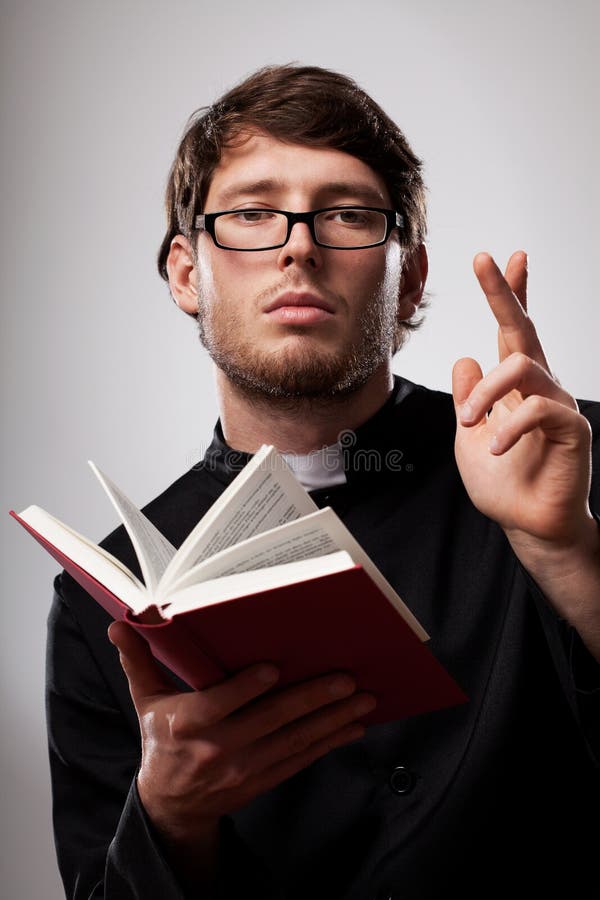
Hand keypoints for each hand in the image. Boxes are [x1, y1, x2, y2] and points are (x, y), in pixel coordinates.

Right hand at [108, 621, 374, 883]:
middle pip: (270, 721)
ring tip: (363, 699)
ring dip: (332, 720)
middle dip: (312, 699)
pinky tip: (354, 727)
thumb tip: (119, 623)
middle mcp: (219, 748)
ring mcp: (245, 767)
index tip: (275, 669)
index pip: (220, 704)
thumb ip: (138, 661)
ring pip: (295, 740)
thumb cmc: (162, 740)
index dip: (246, 688)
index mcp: (189, 723)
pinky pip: (301, 760)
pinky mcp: (264, 779)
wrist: (172, 805)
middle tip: (347, 678)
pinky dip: (330, 743)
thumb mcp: (147, 702)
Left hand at [452, 251, 592, 546]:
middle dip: (504, 291)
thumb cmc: (502, 483)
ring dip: (486, 393)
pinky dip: (508, 426)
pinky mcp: (571, 429)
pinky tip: (497, 447)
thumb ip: (469, 399)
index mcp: (516, 385)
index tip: (500, 258)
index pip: (513, 331)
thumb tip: (466, 358)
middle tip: (485, 259)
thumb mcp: (470, 436)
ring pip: (522, 367)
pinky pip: (537, 408)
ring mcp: (558, 405)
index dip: (510, 294)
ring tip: (469, 422)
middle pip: (523, 328)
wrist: (526, 525)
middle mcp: (540, 387)